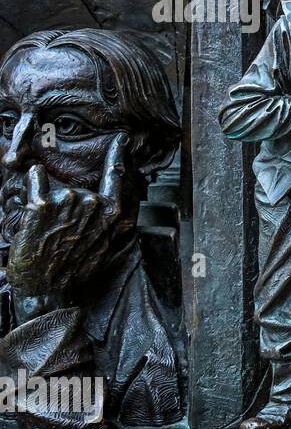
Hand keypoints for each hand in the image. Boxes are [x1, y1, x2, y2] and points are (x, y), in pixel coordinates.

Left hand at [7, 134, 133, 303]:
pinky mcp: (43, 205)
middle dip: (70, 206)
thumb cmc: (73, 271)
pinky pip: (35, 180)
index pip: (117, 176)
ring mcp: (70, 203)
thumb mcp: (107, 249)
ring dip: (51, 205)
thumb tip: (120, 204)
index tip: (120, 138)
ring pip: (59, 190)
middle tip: (63, 232)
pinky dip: (32, 181)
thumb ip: (115, 223)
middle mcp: (95, 205)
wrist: (45, 290)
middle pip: (82, 189)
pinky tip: (32, 187)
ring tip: (49, 232)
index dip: (117, 154)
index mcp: (114, 215)